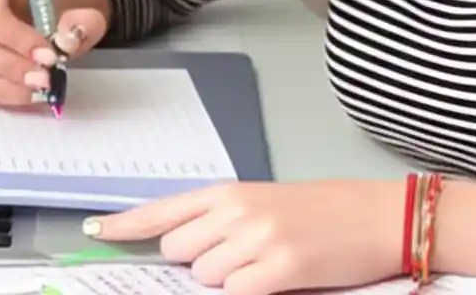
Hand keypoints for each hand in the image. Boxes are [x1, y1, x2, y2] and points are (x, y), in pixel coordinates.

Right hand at [0, 0, 106, 106]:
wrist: (37, 13)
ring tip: (37, 90)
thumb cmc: (47, 8)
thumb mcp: (76, 7)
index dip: (17, 40)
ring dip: (3, 86)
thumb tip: (69, 41)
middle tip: (45, 79)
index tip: (48, 56)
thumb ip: (81, 22)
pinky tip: (24, 95)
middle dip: (12, 68)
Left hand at [83, 180, 403, 294]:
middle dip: (197, 262)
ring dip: (226, 281)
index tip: (97, 232)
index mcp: (232, 190)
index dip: (127, 225)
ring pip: (204, 276)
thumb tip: (182, 248)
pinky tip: (273, 280)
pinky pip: (235, 293)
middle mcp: (238, 211)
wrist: (378, 217)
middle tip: (238, 257)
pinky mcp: (281, 269)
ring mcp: (258, 240)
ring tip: (264, 265)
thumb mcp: (266, 201)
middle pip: (178, 250)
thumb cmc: (324, 210)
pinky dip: (246, 292)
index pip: (164, 208)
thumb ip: (222, 219)